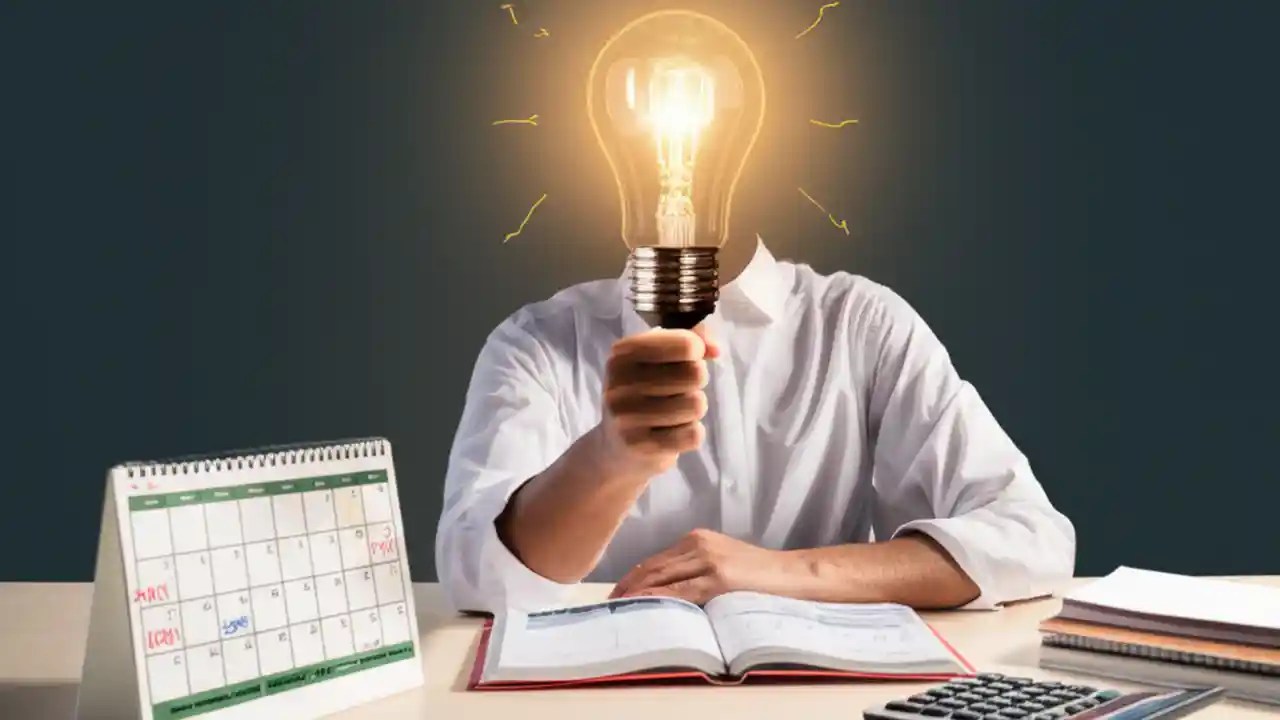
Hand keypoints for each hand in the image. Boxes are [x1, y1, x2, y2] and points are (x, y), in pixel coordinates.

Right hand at [596, 326, 720, 477]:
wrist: (613, 449)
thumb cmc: (641, 396)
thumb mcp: (654, 360)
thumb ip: (689, 341)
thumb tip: (715, 349)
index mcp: (622, 354)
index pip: (685, 344)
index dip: (697, 350)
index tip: (690, 358)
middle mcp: (621, 384)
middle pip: (696, 374)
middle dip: (695, 384)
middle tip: (677, 391)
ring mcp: (628, 417)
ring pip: (697, 404)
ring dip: (692, 411)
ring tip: (672, 414)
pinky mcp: (642, 447)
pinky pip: (694, 435)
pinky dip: (690, 434)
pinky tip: (670, 434)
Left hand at [608, 529, 805, 604]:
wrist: (792, 574)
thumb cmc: (758, 573)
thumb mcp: (722, 561)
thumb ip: (694, 569)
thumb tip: (663, 588)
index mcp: (696, 538)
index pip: (655, 559)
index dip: (631, 577)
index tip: (615, 593)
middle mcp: (698, 543)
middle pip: (652, 566)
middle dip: (626, 586)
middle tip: (608, 605)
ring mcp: (709, 559)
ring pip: (661, 576)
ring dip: (636, 593)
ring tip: (619, 609)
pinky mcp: (720, 578)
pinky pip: (681, 591)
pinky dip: (659, 598)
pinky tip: (644, 605)